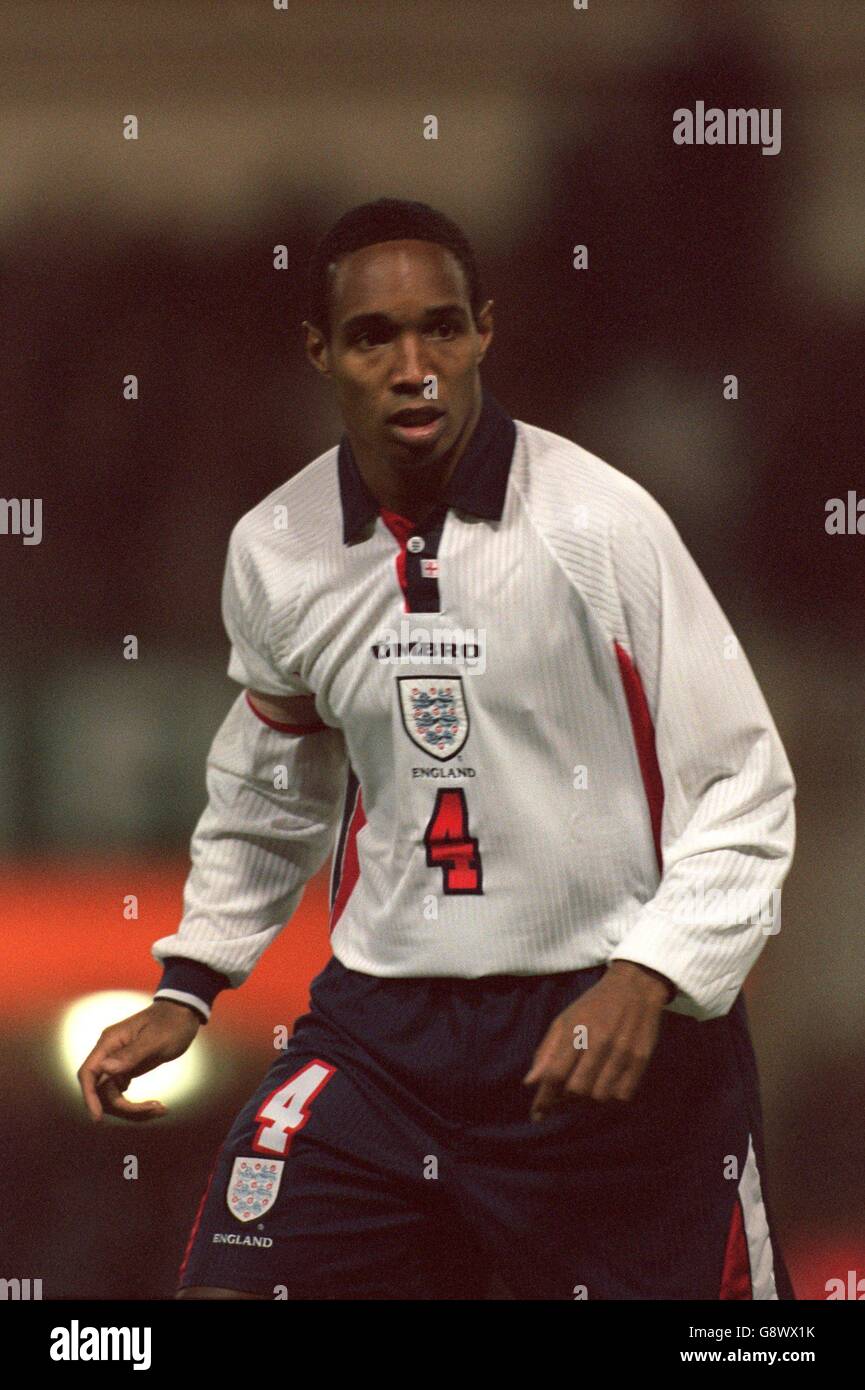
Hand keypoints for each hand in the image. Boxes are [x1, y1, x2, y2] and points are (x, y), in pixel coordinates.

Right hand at [77, 1000, 200, 1122]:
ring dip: (133, 1109)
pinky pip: (123, 1094)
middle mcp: (109, 1054)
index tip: (98, 1118)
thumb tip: (105, 1068)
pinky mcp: (128, 1069)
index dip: (89, 1097)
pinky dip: (137, 1104)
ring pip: (113, 1096)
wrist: (184, 1013)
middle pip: (101, 1091)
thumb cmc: (171, 1022)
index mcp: (110, 1042)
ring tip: (160, 1109)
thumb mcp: (156, 1040)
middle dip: (123, 1107)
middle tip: (153, 1109)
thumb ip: (131, 1054)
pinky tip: (156, 1106)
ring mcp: (118, 1063)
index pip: (88, 1073)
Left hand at [521, 960, 673, 1120]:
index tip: (536, 1114)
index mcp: (576, 1031)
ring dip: (586, 1104)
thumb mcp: (564, 1020)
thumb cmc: (593, 1005)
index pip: (555, 1075)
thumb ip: (546, 1052)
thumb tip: (529, 1083)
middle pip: (577, 1090)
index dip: (544, 1099)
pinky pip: (623, 1095)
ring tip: (580, 1098)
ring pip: (600, 1097)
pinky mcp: (641, 1059)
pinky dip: (609, 1101)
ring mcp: (622, 1052)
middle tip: (560, 1103)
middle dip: (564, 1103)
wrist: (635, 987)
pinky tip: (603, 1092)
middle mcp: (599, 1043)